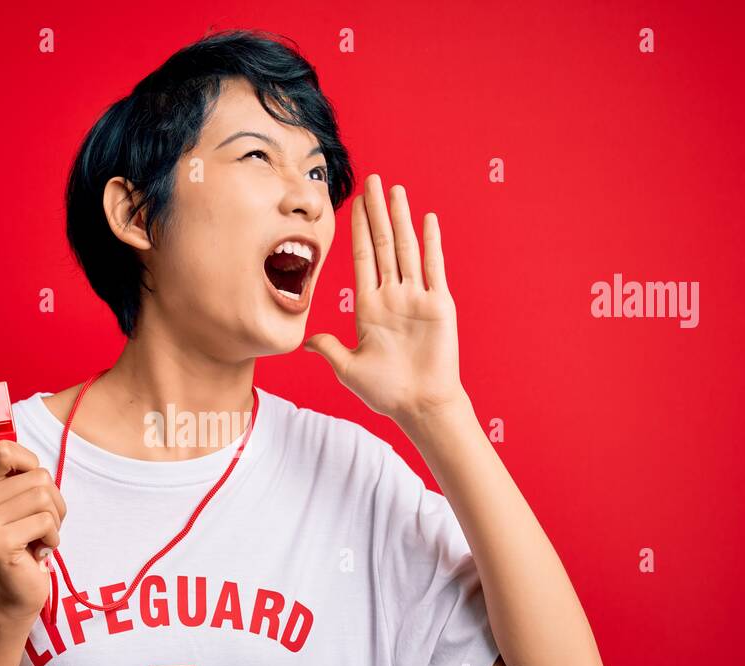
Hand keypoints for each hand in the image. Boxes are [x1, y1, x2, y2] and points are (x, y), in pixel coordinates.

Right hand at [0, 419, 66, 619]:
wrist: (20, 590)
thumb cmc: (26, 540)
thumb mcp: (18, 499)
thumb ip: (5, 463)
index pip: (4, 447)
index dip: (30, 462)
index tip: (29, 483)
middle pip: (37, 475)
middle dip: (53, 501)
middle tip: (39, 524)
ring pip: (44, 497)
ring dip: (55, 520)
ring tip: (39, 537)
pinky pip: (46, 522)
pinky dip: (53, 538)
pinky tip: (37, 553)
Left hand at [303, 173, 466, 421]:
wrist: (419, 405)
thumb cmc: (386, 391)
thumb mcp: (348, 369)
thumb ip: (329, 349)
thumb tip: (305, 340)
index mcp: (370, 308)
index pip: (362, 259)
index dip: (358, 231)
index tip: (353, 205)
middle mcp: (393, 296)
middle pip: (383, 245)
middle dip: (377, 212)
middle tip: (371, 180)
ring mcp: (416, 297)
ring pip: (406, 249)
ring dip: (401, 218)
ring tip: (395, 190)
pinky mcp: (438, 304)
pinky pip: (434, 268)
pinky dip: (431, 243)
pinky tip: (427, 219)